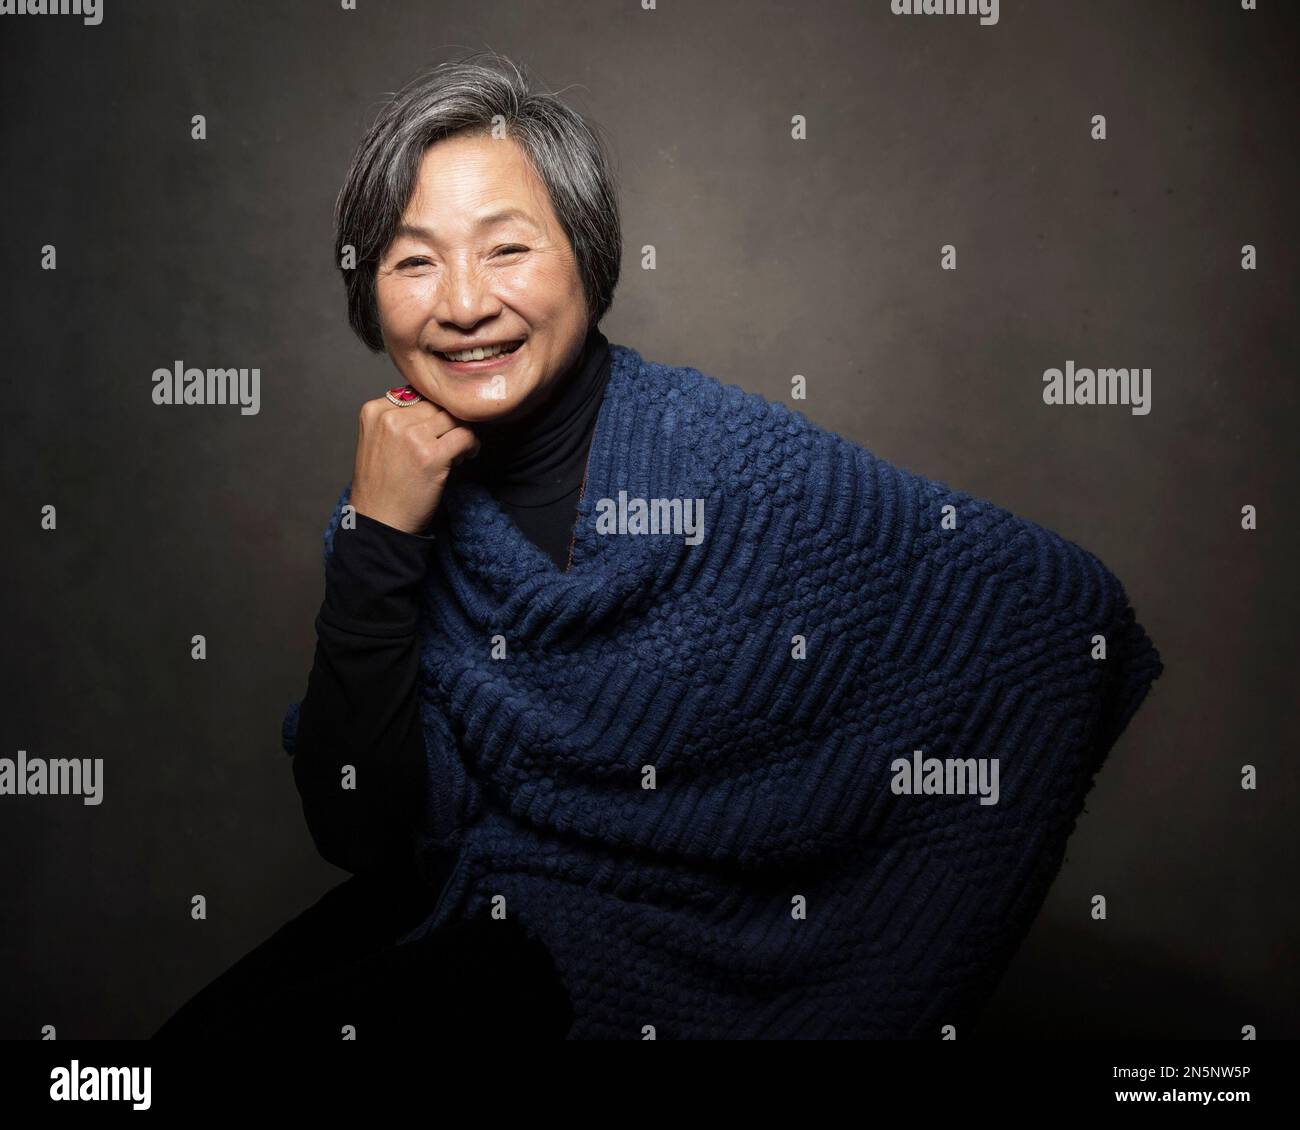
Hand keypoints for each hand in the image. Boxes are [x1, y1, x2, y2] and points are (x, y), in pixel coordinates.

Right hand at [347, 394, 480, 534]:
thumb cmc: (382, 486)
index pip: (418, 394)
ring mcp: (411, 435)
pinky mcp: (430, 455)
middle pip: (436, 405)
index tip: (437, 431)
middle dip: (448, 423)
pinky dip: (472, 445)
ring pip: (453, 418)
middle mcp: (390, 418)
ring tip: (460, 452)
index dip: (433, 413)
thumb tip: (437, 404)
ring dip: (462, 433)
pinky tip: (467, 456)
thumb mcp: (377, 441)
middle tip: (451, 443)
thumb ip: (399, 419)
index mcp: (375, 411)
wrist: (380, 523)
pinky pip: (465, 436)